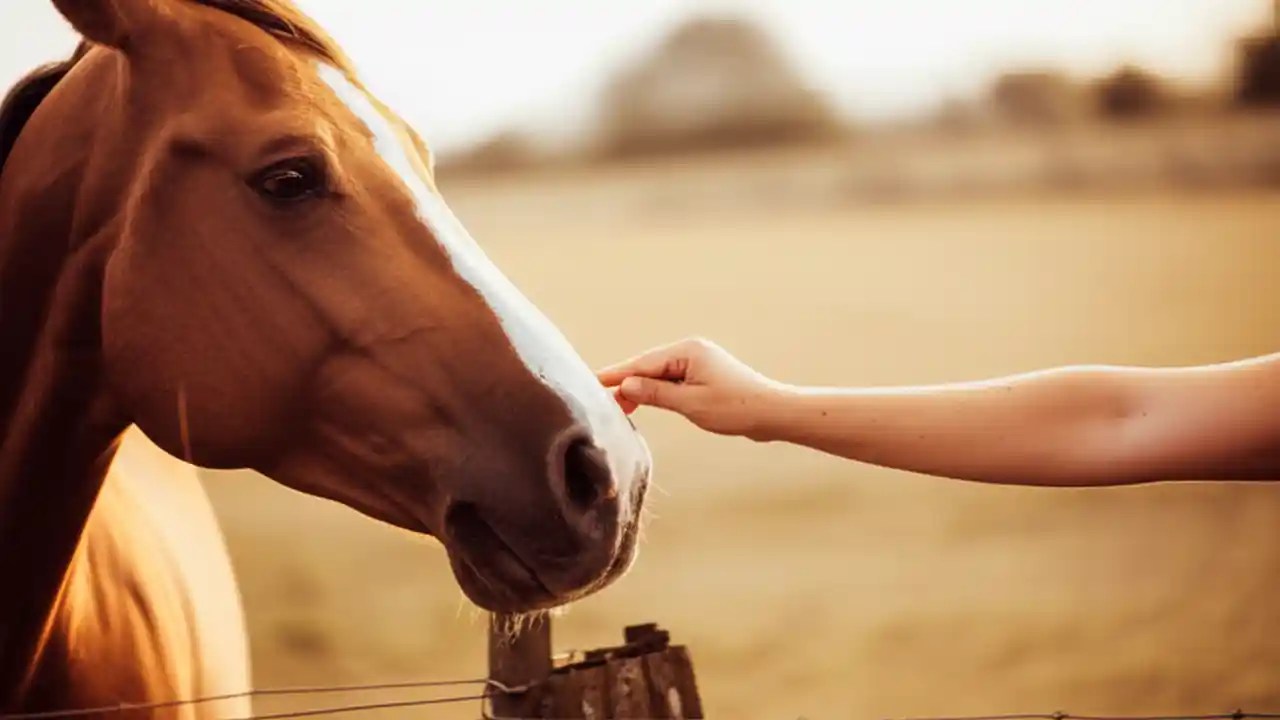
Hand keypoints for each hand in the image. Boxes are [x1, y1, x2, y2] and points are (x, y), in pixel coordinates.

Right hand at [597, 338, 784, 437]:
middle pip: (647, 367)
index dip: (616, 375)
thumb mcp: (690, 403)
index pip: (641, 364)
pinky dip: (655, 391)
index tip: (592, 381)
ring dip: (639, 389)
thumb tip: (625, 387)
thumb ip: (655, 394)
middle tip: (603, 402)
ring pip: (658, 374)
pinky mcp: (703, 375)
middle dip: (625, 383)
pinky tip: (643, 401)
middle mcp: (690, 350)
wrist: (772, 412)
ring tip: (619, 406)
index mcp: (686, 351)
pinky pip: (670, 380)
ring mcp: (697, 362)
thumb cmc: (735, 408)